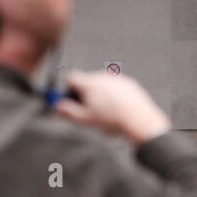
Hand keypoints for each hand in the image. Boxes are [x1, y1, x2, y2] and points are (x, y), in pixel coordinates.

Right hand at [54, 71, 170, 144]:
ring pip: (100, 84)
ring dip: (98, 94)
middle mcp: (102, 77)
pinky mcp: (127, 82)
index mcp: (89, 84)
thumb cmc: (113, 120)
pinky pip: (114, 86)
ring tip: (105, 110)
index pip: (70, 78)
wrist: (139, 120)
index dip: (66, 88)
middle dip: (83, 93)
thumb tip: (57, 105)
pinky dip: (112, 94)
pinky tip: (116, 108)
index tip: (69, 97)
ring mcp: (116, 78)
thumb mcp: (84, 119)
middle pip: (85, 81)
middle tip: (87, 108)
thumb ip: (67, 111)